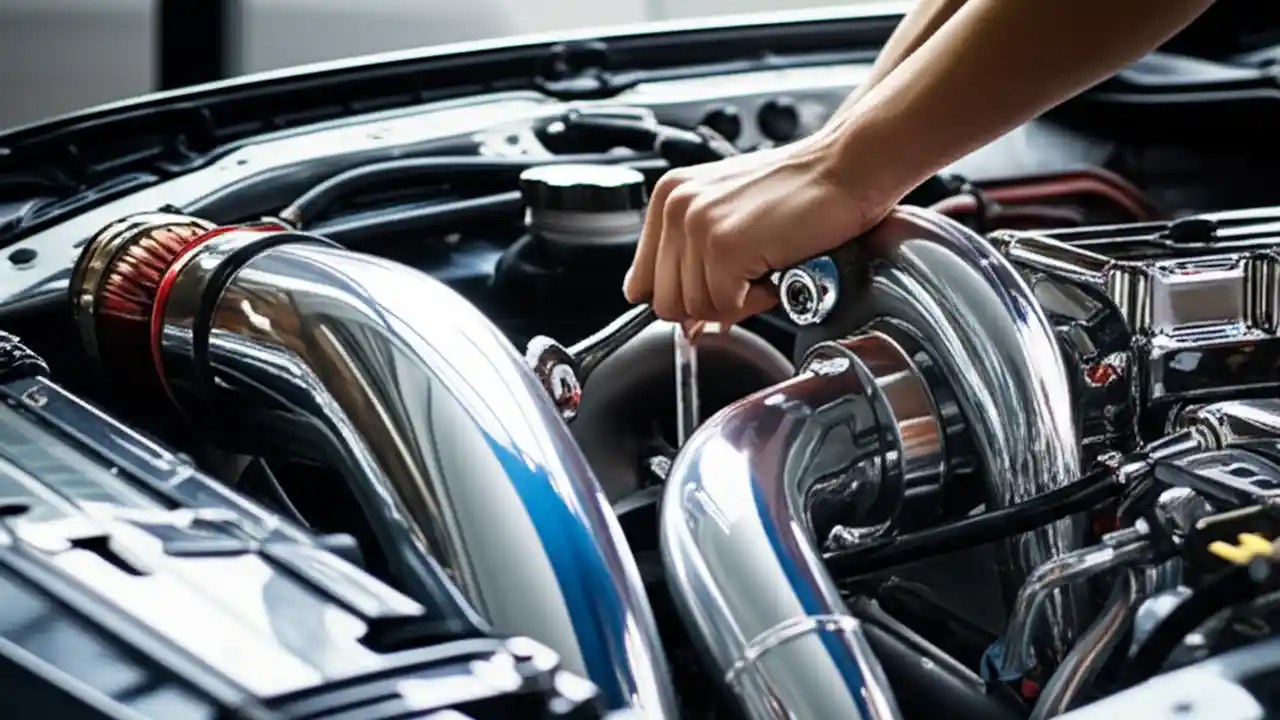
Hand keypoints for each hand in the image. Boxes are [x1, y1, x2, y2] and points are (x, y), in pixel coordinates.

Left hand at [622, 133, 892, 326]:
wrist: (846, 169)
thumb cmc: (800, 192)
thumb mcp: (730, 218)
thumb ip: (695, 263)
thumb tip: (685, 324)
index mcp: (669, 197)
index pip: (642, 282)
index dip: (681, 298)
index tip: (711, 292)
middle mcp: (676, 206)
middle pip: (666, 304)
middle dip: (711, 303)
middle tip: (748, 277)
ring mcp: (697, 225)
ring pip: (694, 309)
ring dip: (738, 300)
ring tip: (766, 265)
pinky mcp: (725, 246)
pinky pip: (727, 307)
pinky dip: (759, 299)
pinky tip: (776, 268)